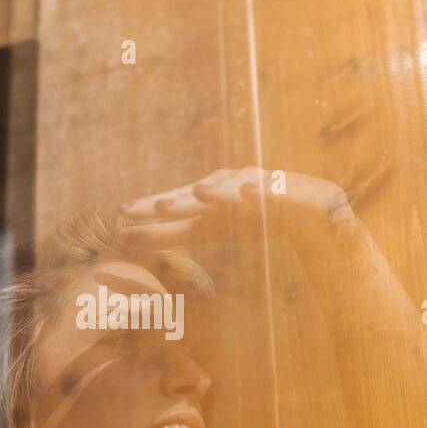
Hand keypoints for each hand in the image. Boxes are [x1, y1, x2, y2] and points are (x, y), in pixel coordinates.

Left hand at [115, 167, 356, 251]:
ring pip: (233, 193)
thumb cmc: (252, 218)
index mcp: (207, 201)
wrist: (308, 212)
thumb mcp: (210, 229)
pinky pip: (272, 193)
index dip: (148, 210)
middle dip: (173, 201)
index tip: (118, 216)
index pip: (173, 204)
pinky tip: (249, 190)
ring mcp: (255, 189)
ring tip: (197, 195)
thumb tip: (127, 237)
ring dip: (215, 193)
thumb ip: (174, 231)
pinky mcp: (285, 194)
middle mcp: (227, 190)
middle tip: (150, 208)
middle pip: (196, 197)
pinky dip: (259, 191)